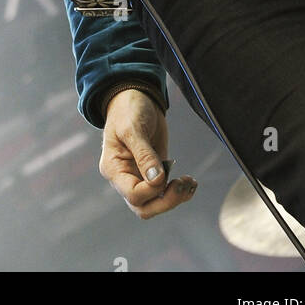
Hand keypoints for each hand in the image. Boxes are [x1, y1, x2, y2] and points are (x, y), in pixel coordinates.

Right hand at [99, 88, 196, 217]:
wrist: (134, 96)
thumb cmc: (127, 109)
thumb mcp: (132, 128)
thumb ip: (144, 154)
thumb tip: (157, 180)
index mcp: (114, 169)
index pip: (134, 195)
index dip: (153, 189)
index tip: (166, 170)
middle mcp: (125, 178)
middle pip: (144, 208)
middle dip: (166, 201)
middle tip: (183, 184)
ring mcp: (139, 177)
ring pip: (156, 204)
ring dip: (176, 198)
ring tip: (190, 183)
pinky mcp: (154, 173)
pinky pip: (165, 192)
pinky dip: (179, 191)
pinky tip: (190, 182)